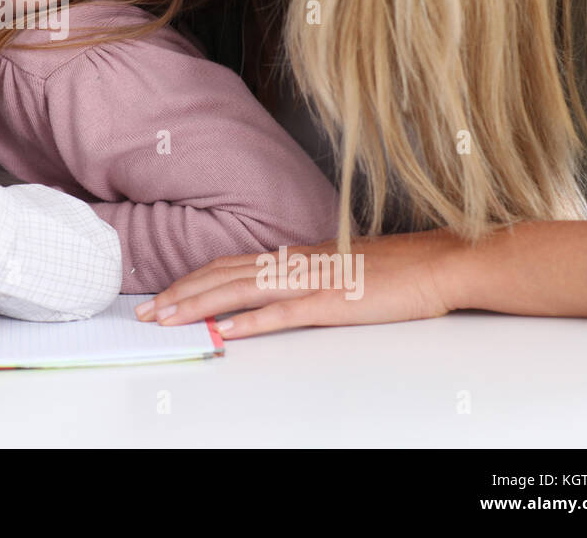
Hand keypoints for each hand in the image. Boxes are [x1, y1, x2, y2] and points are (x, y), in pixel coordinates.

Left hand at [135, 229, 460, 338]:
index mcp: (294, 255)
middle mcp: (295, 263)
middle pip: (222, 275)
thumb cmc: (396, 268)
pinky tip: (227, 332)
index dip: (191, 279)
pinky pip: (283, 313)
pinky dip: (251, 322)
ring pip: (241, 291)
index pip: (228, 264)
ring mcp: (312, 281)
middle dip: (179, 294)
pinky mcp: (332, 302)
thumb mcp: (339, 267)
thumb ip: (305, 274)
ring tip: (168, 320)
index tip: (161, 295)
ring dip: (200, 306)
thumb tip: (276, 285)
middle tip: (146, 313)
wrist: (440, 263)